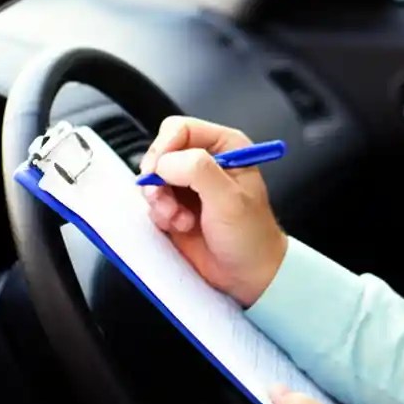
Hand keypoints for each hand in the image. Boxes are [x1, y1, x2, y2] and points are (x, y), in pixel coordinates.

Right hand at [140, 116, 286, 306]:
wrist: (248, 274)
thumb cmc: (251, 236)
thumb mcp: (229, 199)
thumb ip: (198, 171)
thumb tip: (166, 161)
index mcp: (226, 147)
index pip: (181, 129)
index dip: (166, 147)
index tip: (161, 170)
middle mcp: (206, 161)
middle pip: (161, 152)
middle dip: (159, 178)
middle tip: (168, 198)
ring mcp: (188, 184)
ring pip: (152, 178)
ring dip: (160, 201)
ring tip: (182, 219)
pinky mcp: (176, 206)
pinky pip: (152, 201)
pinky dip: (161, 215)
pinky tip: (181, 227)